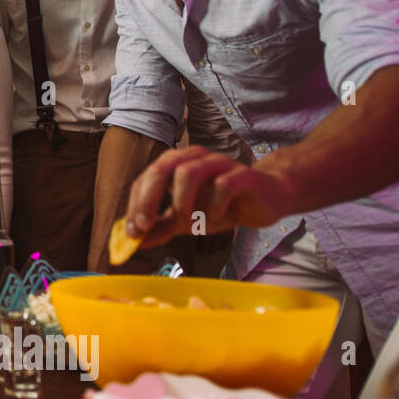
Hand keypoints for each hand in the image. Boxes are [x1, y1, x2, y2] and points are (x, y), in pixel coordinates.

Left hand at [125, 146, 291, 247]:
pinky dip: (215, 205)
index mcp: (175, 164)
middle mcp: (194, 157)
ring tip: (188, 223)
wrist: (266, 200)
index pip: (146, 179)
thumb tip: (133, 240)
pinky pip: (223, 185)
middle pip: (162, 169)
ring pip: (188, 173)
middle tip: (146, 226)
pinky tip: (219, 215)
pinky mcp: (243, 174)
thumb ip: (160, 227)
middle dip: (148, 200)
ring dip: (182, 203)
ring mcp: (219, 163)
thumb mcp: (186, 220)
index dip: (136, 204)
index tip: (133, 231)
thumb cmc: (222, 205)